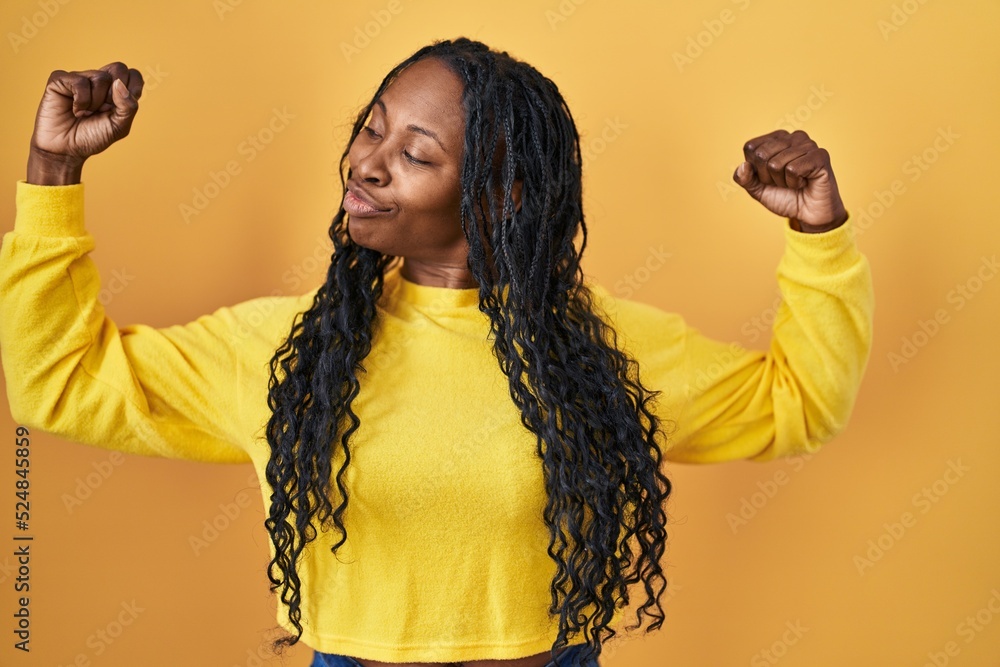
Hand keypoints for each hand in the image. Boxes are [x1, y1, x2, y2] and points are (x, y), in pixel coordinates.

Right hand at [27, 62, 142, 184]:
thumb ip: (128, 106)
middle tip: (102, 110)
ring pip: (100, 77)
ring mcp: (80, 78)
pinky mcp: (60, 80)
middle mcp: (99, 82)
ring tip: (85, 113)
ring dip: (95, 103)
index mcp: (117, 91)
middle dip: (114, 95)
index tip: (118, 109)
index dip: (130, 91)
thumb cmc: (93, 137)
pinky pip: (79, 82)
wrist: (66, 149)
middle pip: (119, 68)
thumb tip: (119, 83)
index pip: (134, 75)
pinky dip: (80, 101)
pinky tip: (74, 110)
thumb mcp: (119, 127)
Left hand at [732, 130, 848, 232]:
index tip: (770, 177)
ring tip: (795, 183)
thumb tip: (744, 166)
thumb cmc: (785, 197)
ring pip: (776, 164)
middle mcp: (792, 137)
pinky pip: (792, 169)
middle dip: (768, 177)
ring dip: (782, 182)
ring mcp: (808, 144)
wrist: (809, 215)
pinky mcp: (820, 155)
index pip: (750, 147)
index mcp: (776, 139)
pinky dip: (794, 183)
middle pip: (761, 155)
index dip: (755, 169)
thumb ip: (744, 179)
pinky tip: (804, 183)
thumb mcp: (757, 190)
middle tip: (784, 182)